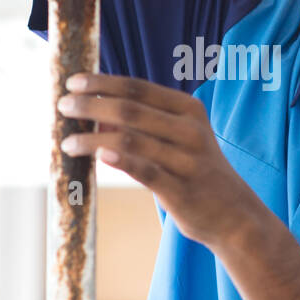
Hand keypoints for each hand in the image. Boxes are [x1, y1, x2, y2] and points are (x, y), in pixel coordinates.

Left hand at [56, 73, 259, 250]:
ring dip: (92, 138)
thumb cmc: (198, 173)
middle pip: (130, 109)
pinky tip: (97, 156)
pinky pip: (144, 170)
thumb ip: (145, 125)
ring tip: (68, 142)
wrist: (236, 216)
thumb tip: (98, 115)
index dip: (102, 82)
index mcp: (189, 110)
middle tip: (63, 107)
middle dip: (90, 105)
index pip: (138, 87)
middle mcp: (190, 130)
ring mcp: (187, 160)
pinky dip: (119, 160)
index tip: (73, 83)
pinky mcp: (181, 190)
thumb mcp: (181, 139)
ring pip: (130, 139)